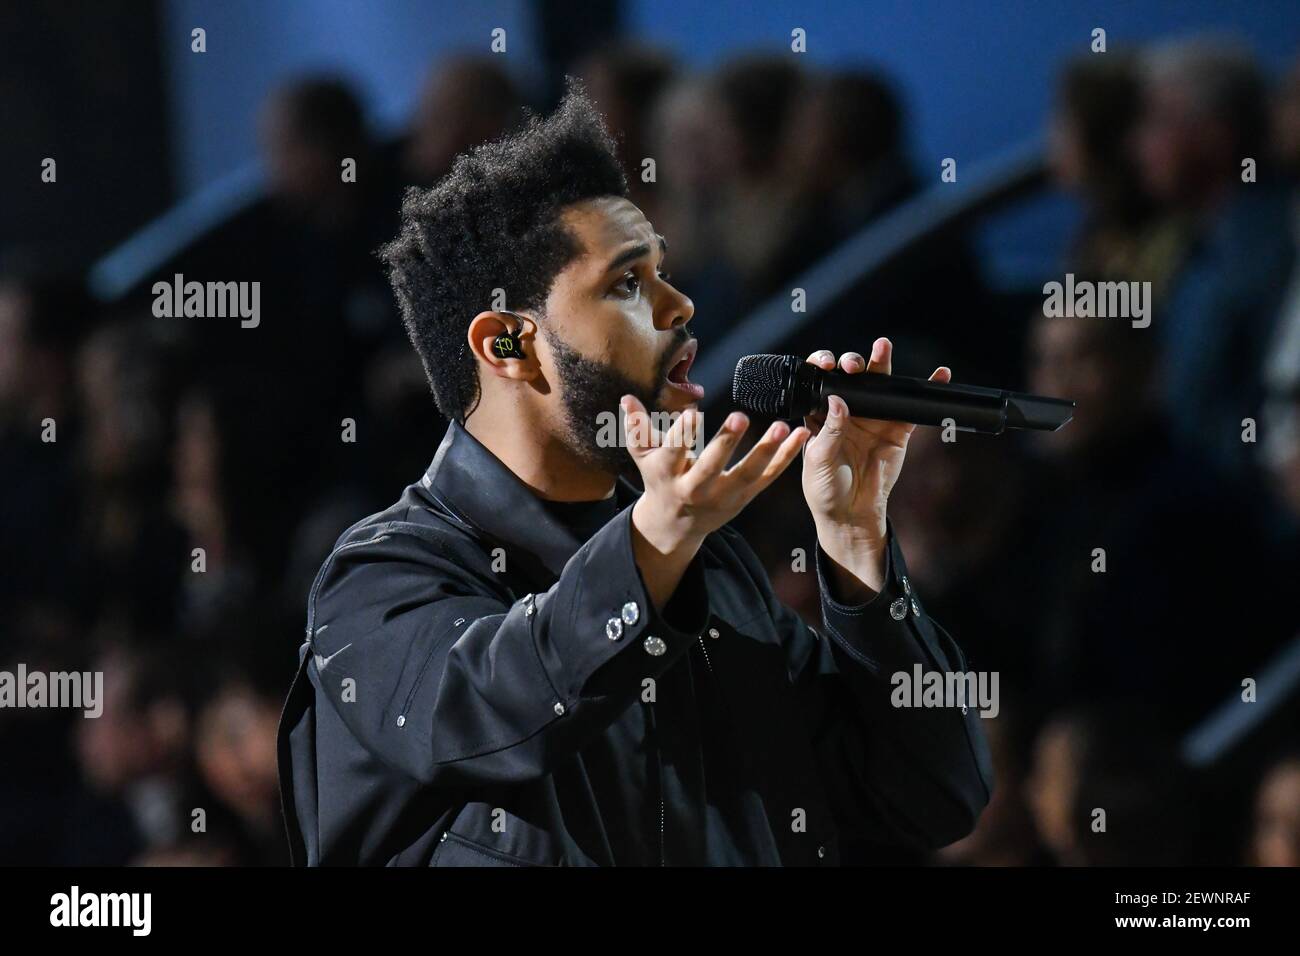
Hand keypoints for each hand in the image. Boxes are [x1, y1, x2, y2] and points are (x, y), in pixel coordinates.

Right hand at [623, 395, 807, 609]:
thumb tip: (627, 398)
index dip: (682, 434)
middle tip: (741, 417)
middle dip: (725, 443)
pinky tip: (801, 434)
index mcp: (667, 474)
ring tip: (782, 426)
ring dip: (766, 450)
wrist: (675, 524)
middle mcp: (695, 488)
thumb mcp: (644, 456)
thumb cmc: (659, 479)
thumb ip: (638, 427)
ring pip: (747, 474)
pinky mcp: (744, 498)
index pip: (673, 452)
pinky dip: (786, 457)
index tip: (691, 412)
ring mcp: (723, 496)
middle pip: (711, 467)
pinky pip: (768, 477)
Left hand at [801, 339, 950, 597]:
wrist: (851, 513)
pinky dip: (925, 390)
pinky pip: (910, 407)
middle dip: (851, 364)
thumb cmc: (824, 487)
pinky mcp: (896, 430)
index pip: (820, 382)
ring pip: (878, 384)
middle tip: (852, 365)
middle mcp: (845, 410)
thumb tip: (838, 401)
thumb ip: (830, 430)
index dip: (821, 367)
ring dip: (881, 363)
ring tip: (882, 347)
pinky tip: (938, 374)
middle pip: (850, 377)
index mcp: (819, 414)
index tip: (825, 363)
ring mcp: (872, 418)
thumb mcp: (820, 459)